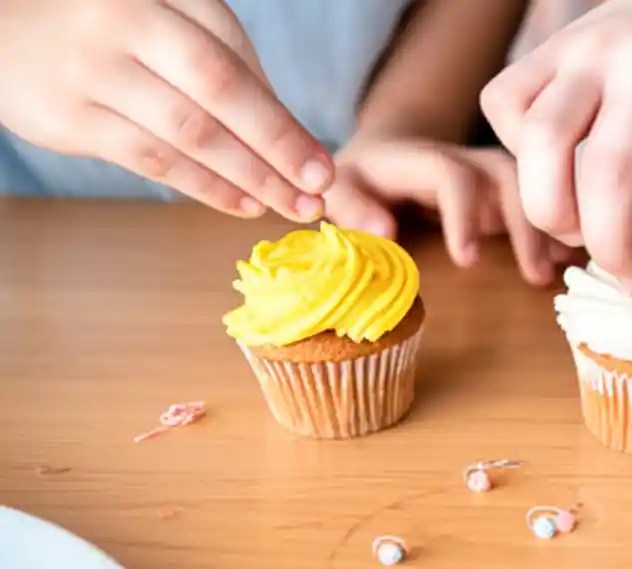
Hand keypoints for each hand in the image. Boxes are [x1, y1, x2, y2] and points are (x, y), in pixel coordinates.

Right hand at [0, 0, 332, 220]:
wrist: (5, 27)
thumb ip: (223, 62)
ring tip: (292, 207)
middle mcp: (123, 24)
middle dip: (277, 148)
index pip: (235, 58)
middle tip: (319, 190)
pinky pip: (151, 159)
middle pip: (219, 91)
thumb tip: (292, 137)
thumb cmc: (110, 27)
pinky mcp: (66, 117)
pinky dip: (205, 186)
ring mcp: (91, 71)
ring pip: (188, 134)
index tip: (321, 165)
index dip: (282, 119)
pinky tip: (243, 204)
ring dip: (249, 178)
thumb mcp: (165, 19)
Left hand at [323, 135, 573, 285]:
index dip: (463, 214)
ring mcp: (489, 176)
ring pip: (533, 187)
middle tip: (534, 275)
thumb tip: (383, 232)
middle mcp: (463, 160)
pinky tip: (567, 261)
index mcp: (418, 158)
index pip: (451, 174)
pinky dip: (556, 229)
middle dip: (526, 223)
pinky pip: (540, 201)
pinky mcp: (503, 194)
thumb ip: (349, 205)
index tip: (466, 261)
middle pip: (507, 175)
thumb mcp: (334, 188)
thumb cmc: (355, 181)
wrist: (383, 155)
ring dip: (549, 227)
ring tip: (557, 271)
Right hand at [480, 0, 631, 293]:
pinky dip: (517, 152)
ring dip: (551, 213)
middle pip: (603, 185)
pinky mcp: (551, 44)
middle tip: (624, 271)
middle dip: (609, 253)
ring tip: (579, 228)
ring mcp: (591, 48)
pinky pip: (506, 106)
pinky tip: (552, 166)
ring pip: (540, 146)